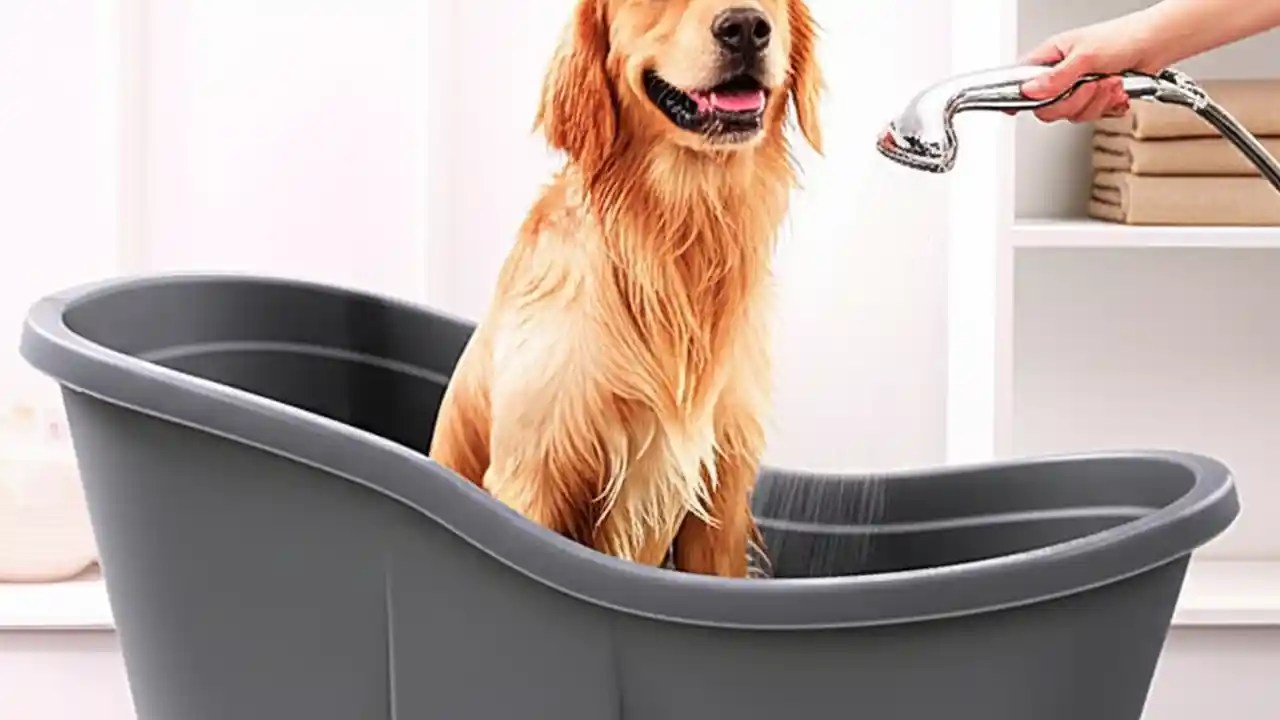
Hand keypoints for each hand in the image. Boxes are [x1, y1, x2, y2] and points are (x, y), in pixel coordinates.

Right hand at [1019, 10, 1163, 123]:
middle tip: (1089, 86)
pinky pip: (1092, 117)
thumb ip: (1056, 77)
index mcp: (1050, 58)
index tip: (1013, 109)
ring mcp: (1077, 89)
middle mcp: (1061, 75)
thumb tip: (1030, 90)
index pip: (1022, 82)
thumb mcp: (1085, 56)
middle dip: (1073, 101)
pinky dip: (1108, 106)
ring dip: (1097, 101)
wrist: (1156, 44)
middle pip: (1048, 108)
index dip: (1018, 98)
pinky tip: (1116, 90)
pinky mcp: (1095, 100)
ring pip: (1072, 114)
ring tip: (1110, 82)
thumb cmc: (1123, 37)